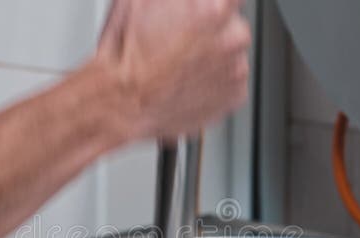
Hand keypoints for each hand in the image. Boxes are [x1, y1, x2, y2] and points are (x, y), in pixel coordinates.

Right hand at [98, 0, 250, 138]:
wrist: (123, 104)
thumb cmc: (128, 57)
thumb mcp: (141, 1)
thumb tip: (183, 1)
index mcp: (215, 12)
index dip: (214, 3)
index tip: (206, 7)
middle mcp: (233, 41)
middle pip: (232, 22)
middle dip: (211, 27)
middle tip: (181, 36)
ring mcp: (237, 71)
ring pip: (232, 53)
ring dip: (213, 55)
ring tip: (181, 63)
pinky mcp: (235, 96)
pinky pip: (231, 80)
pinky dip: (215, 80)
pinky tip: (188, 80)